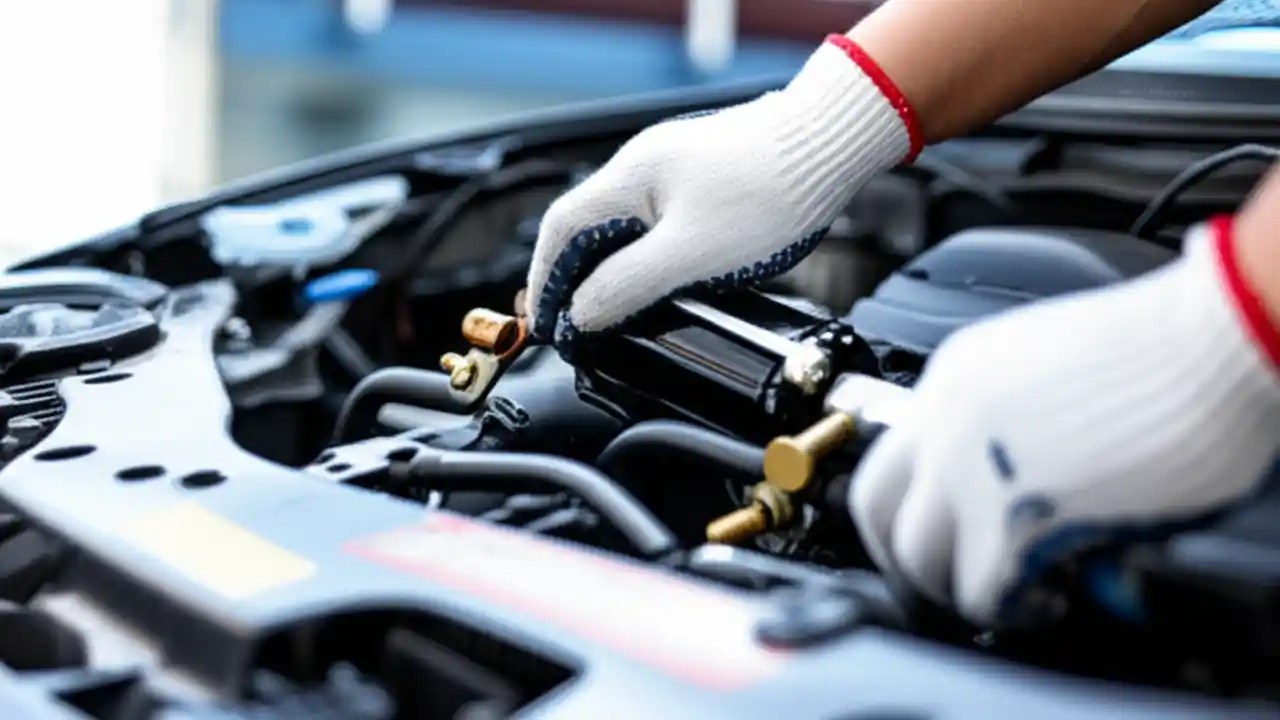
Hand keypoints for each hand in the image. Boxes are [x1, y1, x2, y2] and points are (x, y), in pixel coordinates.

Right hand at [525, 35, 921, 344]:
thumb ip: (627, 286)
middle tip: (575, 326)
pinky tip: (661, 284)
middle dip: (574, 280)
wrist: (834, 146)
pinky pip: (658, 226)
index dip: (545, 280)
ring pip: (624, 229)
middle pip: (587, 230)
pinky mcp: (709, 183)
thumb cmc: (771, 190)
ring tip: (612, 315)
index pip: (560, 231)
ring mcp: (678, 173)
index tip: (544, 320)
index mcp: (630, 179)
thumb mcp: (689, 254)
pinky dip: (645, 260)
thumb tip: (581, 316)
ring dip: (610, 271)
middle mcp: (645, 169)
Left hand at [850, 218, 1279, 625]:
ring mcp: (972, 466)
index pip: (891, 453)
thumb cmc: (1162, 349)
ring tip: (1000, 595)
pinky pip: (978, 587)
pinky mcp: (1015, 515)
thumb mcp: (1047, 363)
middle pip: (876, 509)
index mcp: (954, 376)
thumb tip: (1011, 468)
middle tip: (943, 578)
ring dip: (952, 588)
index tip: (933, 530)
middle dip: (907, 556)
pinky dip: (1004, 608)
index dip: (908, 505)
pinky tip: (1040, 600)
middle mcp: (946, 419)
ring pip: (916, 555)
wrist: (1212, 340)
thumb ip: (1007, 415)